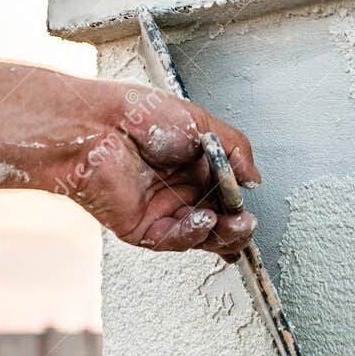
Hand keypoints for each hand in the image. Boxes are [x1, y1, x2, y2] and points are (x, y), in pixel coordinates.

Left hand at [49, 80, 261, 257]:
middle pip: (217, 224)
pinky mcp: (141, 228)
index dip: (240, 209)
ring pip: (200, 237)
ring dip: (221, 234)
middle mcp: (178, 192)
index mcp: (194, 168)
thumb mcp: (203, 125)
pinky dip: (193, 234)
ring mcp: (160, 212)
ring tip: (235, 224)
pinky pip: (174, 241)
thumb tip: (255, 179)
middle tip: (246, 222)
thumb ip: (236, 151)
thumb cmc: (140, 114)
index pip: (225, 199)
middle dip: (236, 228)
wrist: (99, 125)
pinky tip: (204, 220)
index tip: (250, 207)